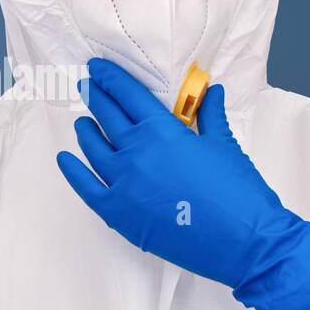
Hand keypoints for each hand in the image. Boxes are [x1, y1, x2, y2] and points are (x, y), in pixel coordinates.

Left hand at [56, 57, 289, 289]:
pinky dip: (73, 172)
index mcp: (161, 131)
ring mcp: (123, 185)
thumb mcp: (224, 145)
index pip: (127, 95)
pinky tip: (65, 159)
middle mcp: (136, 153)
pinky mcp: (119, 214)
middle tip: (86, 86)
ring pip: (93, 150)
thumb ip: (210, 115)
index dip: (110, 78)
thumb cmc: (238, 191)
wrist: (244, 241)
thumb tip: (210, 91)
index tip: (97, 68)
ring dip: (86, 133)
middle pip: (107, 117)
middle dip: (95, 97)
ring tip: (82, 123)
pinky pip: (87, 189)